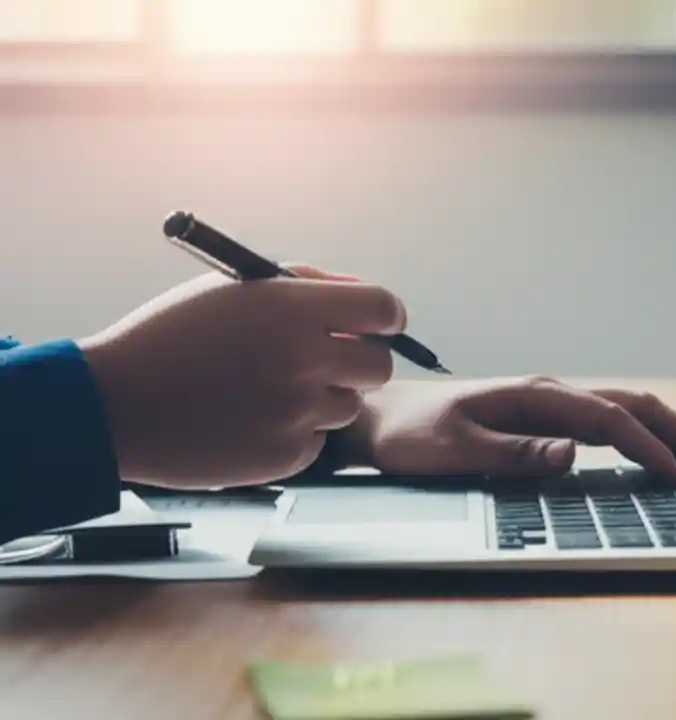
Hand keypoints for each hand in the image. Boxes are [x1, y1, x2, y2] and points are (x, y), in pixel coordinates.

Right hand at [81, 267, 404, 488]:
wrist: (114, 405)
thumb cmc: (171, 338)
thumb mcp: (235, 289)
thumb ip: (304, 287)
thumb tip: (360, 299)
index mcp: (293, 309)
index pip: (384, 308)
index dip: (385, 317)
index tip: (375, 325)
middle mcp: (304, 360)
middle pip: (380, 365)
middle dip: (360, 360)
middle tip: (327, 361)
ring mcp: (297, 412)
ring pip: (349, 405)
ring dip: (322, 397)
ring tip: (264, 390)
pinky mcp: (286, 455)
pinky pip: (317, 440)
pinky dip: (295, 432)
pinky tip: (249, 420)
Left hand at [335, 377, 675, 482]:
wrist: (380, 418)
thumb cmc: (411, 436)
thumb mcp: (453, 451)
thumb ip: (511, 453)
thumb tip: (571, 452)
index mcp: (536, 397)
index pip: (610, 420)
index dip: (650, 448)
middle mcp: (553, 393)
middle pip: (637, 407)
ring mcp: (555, 402)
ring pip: (632, 410)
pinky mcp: (551, 416)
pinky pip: (614, 421)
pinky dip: (651, 435)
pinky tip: (668, 453)